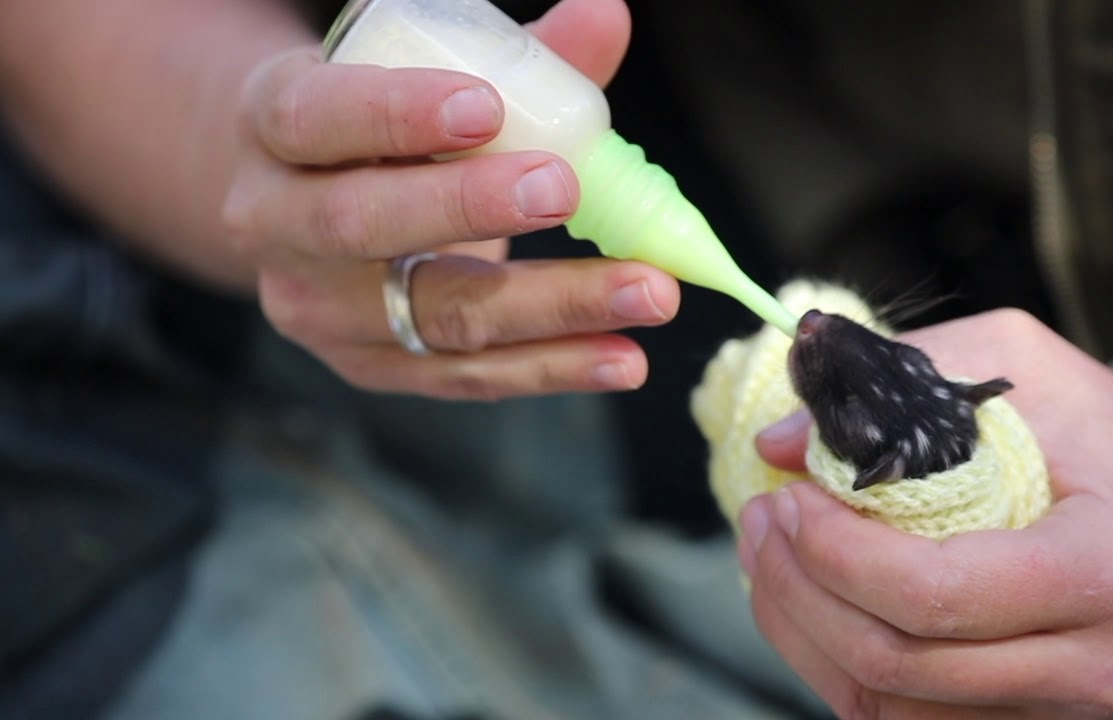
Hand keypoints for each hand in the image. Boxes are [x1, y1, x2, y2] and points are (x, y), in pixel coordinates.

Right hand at [222, 0, 678, 399]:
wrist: (302, 204)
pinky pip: (463, 375)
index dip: (394, 114)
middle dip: (469, 208)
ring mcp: (319, 308)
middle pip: (360, 225)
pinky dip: (550, 367)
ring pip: (432, 315)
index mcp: (275, 127)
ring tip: (647, 293)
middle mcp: (275, 224)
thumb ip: (516, 61)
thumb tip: (607, 17)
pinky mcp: (369, 365)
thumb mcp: (421, 81)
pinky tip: (621, 359)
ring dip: (551, 308)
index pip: (314, 118)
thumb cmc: (379, 130)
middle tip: (566, 188)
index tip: (485, 107)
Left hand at [740, 309, 1112, 717]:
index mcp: (1104, 570)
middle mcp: (1090, 666)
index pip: (940, 595)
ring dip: (800, 630)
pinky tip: (803, 595)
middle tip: (762, 517)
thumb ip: (898, 383)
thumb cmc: (1095, 429)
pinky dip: (827, 658)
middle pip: (897, 664)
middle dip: (800, 590)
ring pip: (882, 707)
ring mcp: (1053, 712)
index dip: (840, 554)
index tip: (791, 495)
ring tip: (766, 549)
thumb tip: (777, 443)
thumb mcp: (1013, 363)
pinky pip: (894, 717)